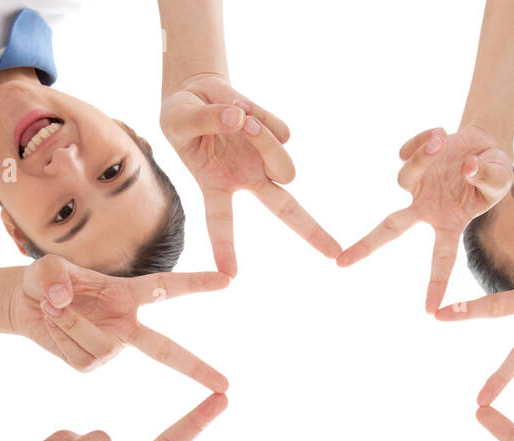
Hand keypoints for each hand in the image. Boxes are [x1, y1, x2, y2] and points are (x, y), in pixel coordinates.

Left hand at [8, 254, 230, 389]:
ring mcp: (110, 347)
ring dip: (72, 325)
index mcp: (127, 295)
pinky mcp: (89, 364)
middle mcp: (126, 325)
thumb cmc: (44, 281)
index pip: (168, 289)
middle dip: (195, 367)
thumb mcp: (46, 267)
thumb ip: (53, 276)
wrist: (24, 304)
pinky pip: (79, 357)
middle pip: (166, 350)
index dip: (197, 284)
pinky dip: (60, 338)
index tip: (227, 281)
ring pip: (102, 347)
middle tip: (225, 385)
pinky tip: (53, 325)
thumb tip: (63, 300)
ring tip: (53, 306)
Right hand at [161, 73, 340, 275]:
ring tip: (238, 118)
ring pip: (286, 164)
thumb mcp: (179, 119)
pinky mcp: (276, 135)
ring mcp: (264, 160)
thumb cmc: (181, 116)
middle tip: (334, 252)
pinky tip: (244, 110)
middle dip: (311, 230)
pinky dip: (263, 116)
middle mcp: (246, 180)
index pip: (220, 222)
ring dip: (265, 141)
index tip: (229, 276)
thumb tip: (240, 119)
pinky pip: (282, 132)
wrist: (197, 92)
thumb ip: (206, 121)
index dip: (225, 247)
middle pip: (286, 209)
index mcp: (217, 186)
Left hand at [337, 126, 511, 313]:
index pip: (442, 259)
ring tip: (443, 140)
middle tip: (341, 264)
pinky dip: (424, 140)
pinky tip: (441, 135)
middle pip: (391, 228)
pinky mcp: (411, 159)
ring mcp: (416, 185)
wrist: (484, 143)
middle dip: (367, 245)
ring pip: (404, 177)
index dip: (435, 284)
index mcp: (448, 224)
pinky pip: (409, 151)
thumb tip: (466, 168)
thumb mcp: (500, 178)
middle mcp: (425, 209)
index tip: (428, 312)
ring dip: (422, 158)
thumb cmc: (492, 172)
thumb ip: (488, 177)